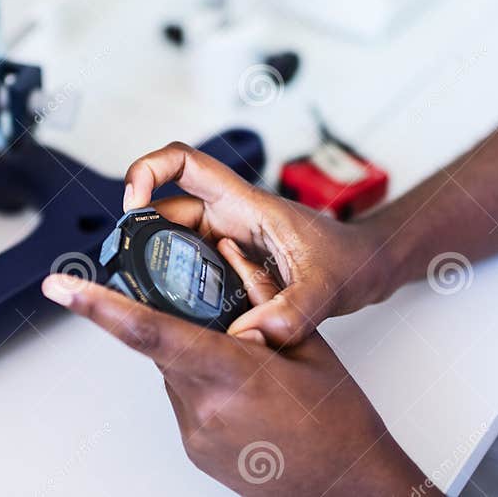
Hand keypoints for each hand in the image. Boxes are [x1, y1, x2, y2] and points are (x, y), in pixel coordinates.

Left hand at [40, 273, 434, 495]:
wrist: (347, 487)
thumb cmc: (337, 421)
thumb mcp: (305, 345)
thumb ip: (258, 293)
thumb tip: (226, 252)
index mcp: (231, 372)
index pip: (148, 330)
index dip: (97, 307)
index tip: (60, 286)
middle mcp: (202, 406)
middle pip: (164, 346)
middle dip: (183, 324)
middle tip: (228, 328)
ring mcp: (195, 433)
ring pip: (175, 372)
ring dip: (198, 357)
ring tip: (252, 376)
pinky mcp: (194, 450)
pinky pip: (184, 400)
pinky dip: (204, 385)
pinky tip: (246, 398)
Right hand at [121, 142, 395, 346]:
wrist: (370, 266)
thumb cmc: (352, 259)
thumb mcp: (327, 287)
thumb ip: (292, 312)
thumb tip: (249, 335)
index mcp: (246, 203)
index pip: (185, 162)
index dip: (148, 170)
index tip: (132, 202)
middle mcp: (232, 215)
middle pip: (167, 208)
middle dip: (141, 231)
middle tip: (126, 267)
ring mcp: (230, 237)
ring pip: (177, 239)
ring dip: (159, 260)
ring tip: (143, 293)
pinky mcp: (233, 260)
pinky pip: (192, 263)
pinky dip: (177, 280)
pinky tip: (177, 310)